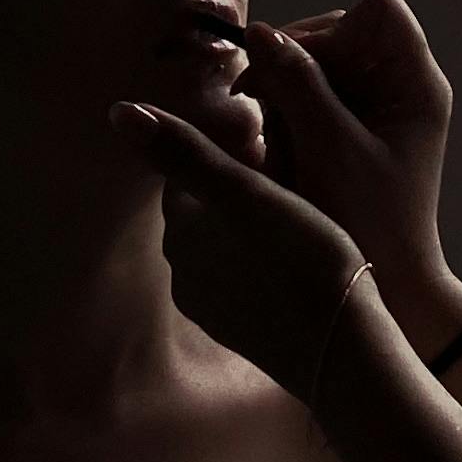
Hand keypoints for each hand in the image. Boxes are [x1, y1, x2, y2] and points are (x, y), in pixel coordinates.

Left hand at [109, 101, 369, 403]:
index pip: (187, 169)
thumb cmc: (301, 259)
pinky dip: (267, 257)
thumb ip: (185, 151)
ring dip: (252, 221)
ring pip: (228, 244)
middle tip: (287, 158)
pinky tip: (301, 252)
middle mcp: (185, 273)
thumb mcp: (245, 192)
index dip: (222, 143)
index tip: (259, 126)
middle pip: (206, 208)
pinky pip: (250, 277)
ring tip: (300, 203)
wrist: (342, 350)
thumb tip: (118, 111)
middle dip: (236, 181)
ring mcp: (214, 307)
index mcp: (182, 232)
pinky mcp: (245, 332)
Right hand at [241, 0, 453, 305]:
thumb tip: (259, 32)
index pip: (377, 11)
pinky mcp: (351, 132)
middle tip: (254, 100)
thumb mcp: (328, 150)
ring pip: (316, 66)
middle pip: (339, 34)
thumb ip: (296, 85)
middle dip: (294, 63)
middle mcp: (400, 88)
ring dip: (283, 94)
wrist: (390, 291)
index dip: (333, 29)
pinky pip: (310, 99)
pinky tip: (276, 151)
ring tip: (271, 140)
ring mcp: (375, 110)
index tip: (297, 70)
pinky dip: (286, 118)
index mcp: (416, 85)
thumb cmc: (370, 225)